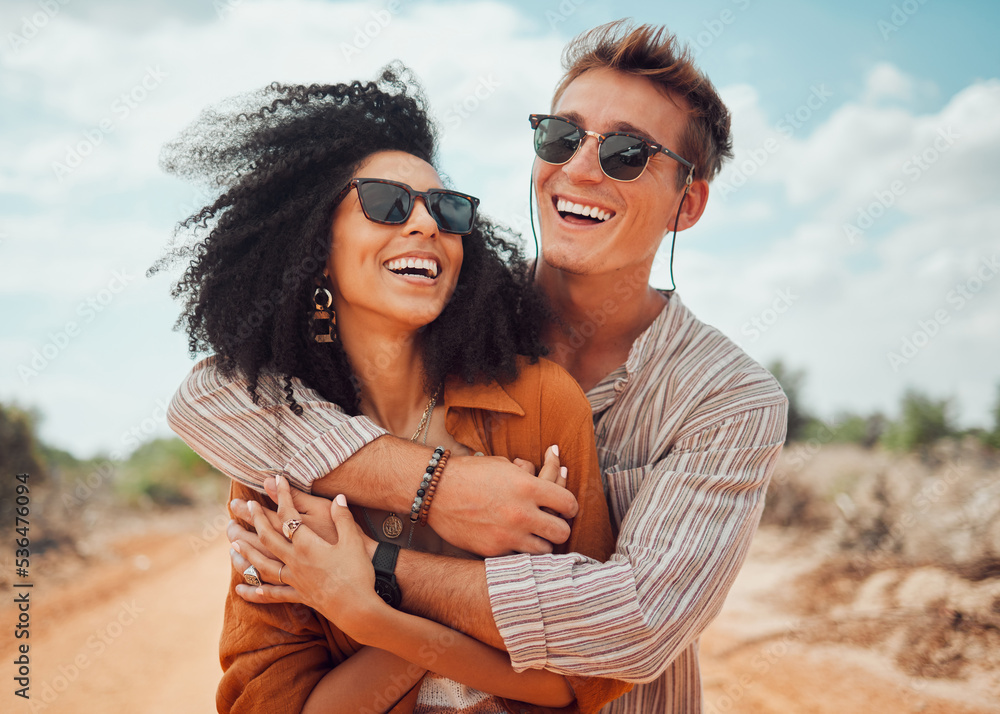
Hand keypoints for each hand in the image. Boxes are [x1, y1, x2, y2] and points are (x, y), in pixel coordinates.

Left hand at [242, 474, 389, 640]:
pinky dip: (256, 593)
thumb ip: (343, 516)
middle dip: (253, 521)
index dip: (282, 496)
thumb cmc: (357, 571)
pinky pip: (272, 594)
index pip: (289, 515)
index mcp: (307, 544)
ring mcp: (294, 579)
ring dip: (245, 554)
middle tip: (240, 507)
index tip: (276, 480)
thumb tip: (338, 496)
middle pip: (267, 539)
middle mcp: (294, 561)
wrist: (359, 606)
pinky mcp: (299, 596)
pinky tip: (242, 590)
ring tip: (232, 545)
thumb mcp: (353, 539)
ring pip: (262, 565)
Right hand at [429, 446, 576, 556]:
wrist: (436, 490)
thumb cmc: (471, 473)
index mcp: (528, 487)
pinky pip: (519, 557)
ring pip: (544, 551)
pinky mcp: (493, 550)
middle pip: (562, 532)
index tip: (566, 507)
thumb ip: (530, 474)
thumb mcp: (504, 465)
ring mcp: (508, 535)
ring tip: (538, 535)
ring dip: (543, 542)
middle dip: (560, 527)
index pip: (568, 503)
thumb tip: (551, 471)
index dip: (570, 506)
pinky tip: (518, 542)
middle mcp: (521, 513)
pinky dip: (520, 551)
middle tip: (554, 523)